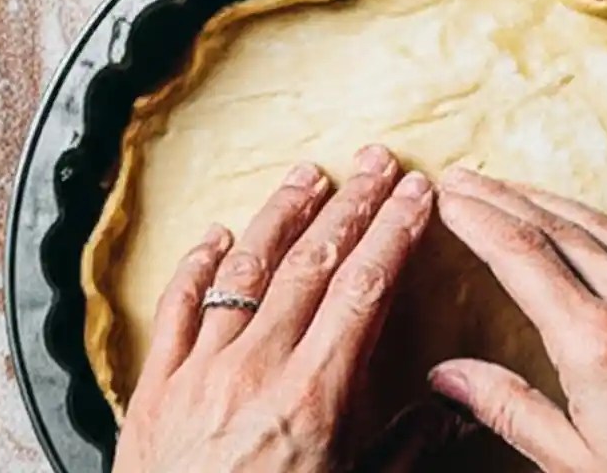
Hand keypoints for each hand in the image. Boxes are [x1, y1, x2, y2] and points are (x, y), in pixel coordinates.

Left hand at [113, 145, 434, 472]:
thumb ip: (402, 446)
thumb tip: (452, 405)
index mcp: (315, 397)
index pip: (364, 289)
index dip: (393, 233)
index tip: (416, 194)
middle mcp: (257, 371)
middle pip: (312, 265)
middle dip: (351, 206)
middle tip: (375, 161)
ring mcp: (199, 374)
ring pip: (244, 272)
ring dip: (280, 216)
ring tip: (309, 175)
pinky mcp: (154, 387)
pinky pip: (174, 309)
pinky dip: (196, 266)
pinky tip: (215, 233)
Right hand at [433, 168, 606, 472]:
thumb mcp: (581, 465)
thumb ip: (511, 410)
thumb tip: (447, 377)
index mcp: (597, 341)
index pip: (521, 255)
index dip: (477, 219)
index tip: (447, 197)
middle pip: (557, 226)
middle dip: (504, 196)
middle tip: (465, 178)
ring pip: (604, 227)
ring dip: (551, 201)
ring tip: (514, 188)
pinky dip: (603, 225)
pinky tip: (589, 226)